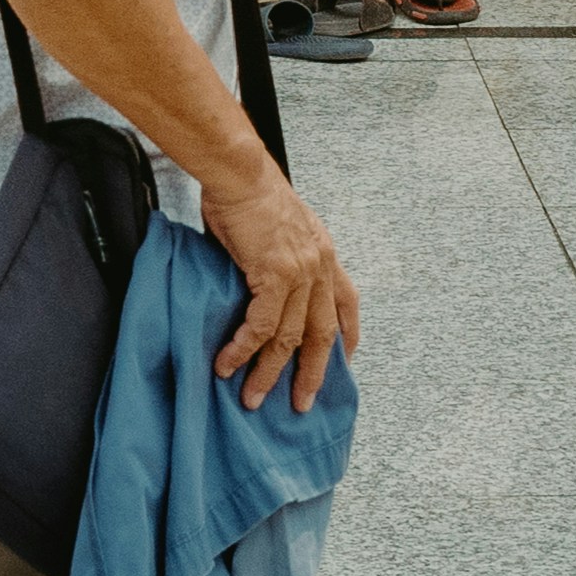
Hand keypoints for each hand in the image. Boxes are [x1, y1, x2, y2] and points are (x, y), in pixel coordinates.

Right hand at [201, 164, 359, 414]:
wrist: (239, 171)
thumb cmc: (249, 191)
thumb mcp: (279, 225)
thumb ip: (281, 256)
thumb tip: (262, 280)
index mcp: (323, 253)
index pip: (347, 303)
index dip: (348, 336)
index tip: (344, 362)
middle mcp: (319, 266)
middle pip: (323, 334)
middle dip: (313, 374)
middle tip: (301, 403)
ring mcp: (299, 273)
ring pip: (289, 339)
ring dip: (269, 373)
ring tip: (253, 398)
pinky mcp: (273, 276)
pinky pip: (259, 327)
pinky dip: (243, 351)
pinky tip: (227, 365)